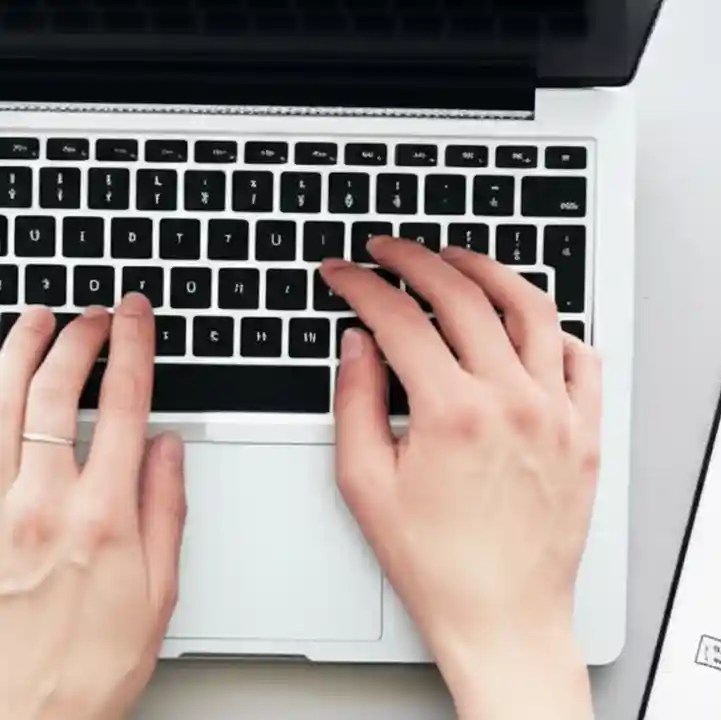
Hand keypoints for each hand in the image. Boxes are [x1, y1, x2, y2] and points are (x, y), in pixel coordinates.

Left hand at [0, 295, 185, 719]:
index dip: (132, 348)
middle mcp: (39, 505)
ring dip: (16, 351)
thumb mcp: (158, 595)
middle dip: (77, 337)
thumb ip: (166, 512)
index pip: (124, 405)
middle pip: (55, 391)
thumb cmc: (88, 670)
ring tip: (33, 321)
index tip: (135, 317)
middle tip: (92, 315)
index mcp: (102, 518)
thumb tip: (169, 451)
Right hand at [321, 239, 600, 719]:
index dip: (363, 285)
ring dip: (492, 274)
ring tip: (462, 262)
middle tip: (392, 250)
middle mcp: (512, 400)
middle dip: (419, 261)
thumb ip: (356, 403)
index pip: (401, 319)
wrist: (503, 615)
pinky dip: (555, 331)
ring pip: (532, 311)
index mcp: (453, 412)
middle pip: (464, 297)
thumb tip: (359, 344)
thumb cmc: (439, 565)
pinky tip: (530, 325)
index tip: (345, 273)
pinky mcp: (584, 431)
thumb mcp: (368, 486)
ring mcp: (556, 412)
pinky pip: (581, 358)